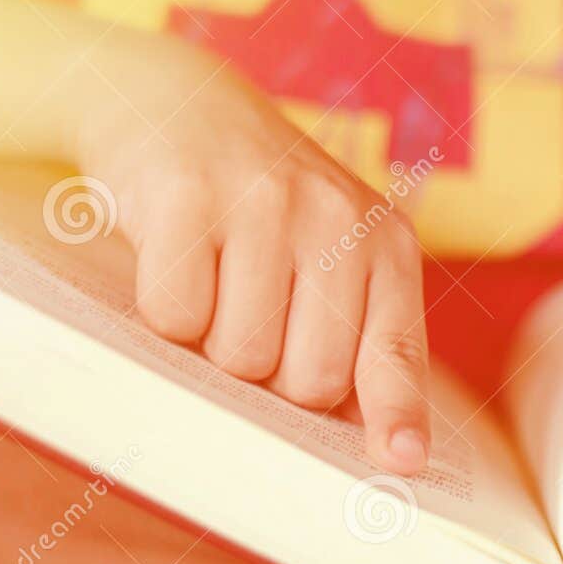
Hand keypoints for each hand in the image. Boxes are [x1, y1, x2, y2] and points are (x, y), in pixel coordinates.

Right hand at [75, 48, 429, 474]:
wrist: (174, 101)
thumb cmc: (259, 205)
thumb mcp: (328, 253)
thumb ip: (355, 333)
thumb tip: (372, 443)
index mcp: (384, 243)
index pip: (395, 351)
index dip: (395, 413)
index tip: (399, 462)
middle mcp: (335, 218)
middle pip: (308, 381)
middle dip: (270, 379)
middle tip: (250, 319)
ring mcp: (264, 202)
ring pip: (239, 358)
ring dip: (211, 349)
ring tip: (213, 284)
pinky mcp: (188, 194)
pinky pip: (175, 320)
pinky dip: (163, 314)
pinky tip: (172, 261)